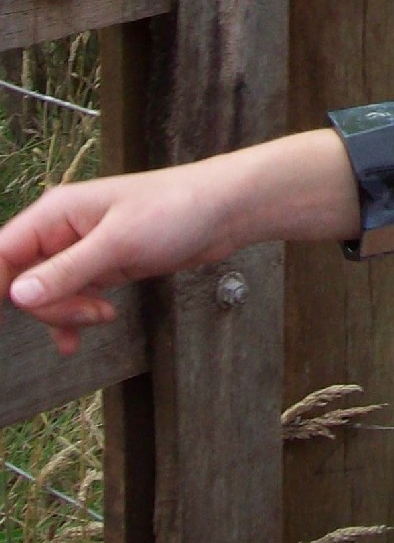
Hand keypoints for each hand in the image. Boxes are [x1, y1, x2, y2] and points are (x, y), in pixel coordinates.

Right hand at [0, 165, 233, 354]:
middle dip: (51, 307)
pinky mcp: (101, 266)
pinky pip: (71, 299)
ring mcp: (81, 250)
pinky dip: (77, 317)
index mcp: (55, 213)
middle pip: (23, 282)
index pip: (2, 255)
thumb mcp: (119, 242)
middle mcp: (61, 230)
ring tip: (104, 315)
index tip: (4, 322)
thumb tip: (18, 295)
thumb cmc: (174, 211)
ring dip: (70, 314)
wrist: (223, 212)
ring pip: (48, 296)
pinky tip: (88, 331)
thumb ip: (68, 270)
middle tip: (90, 311)